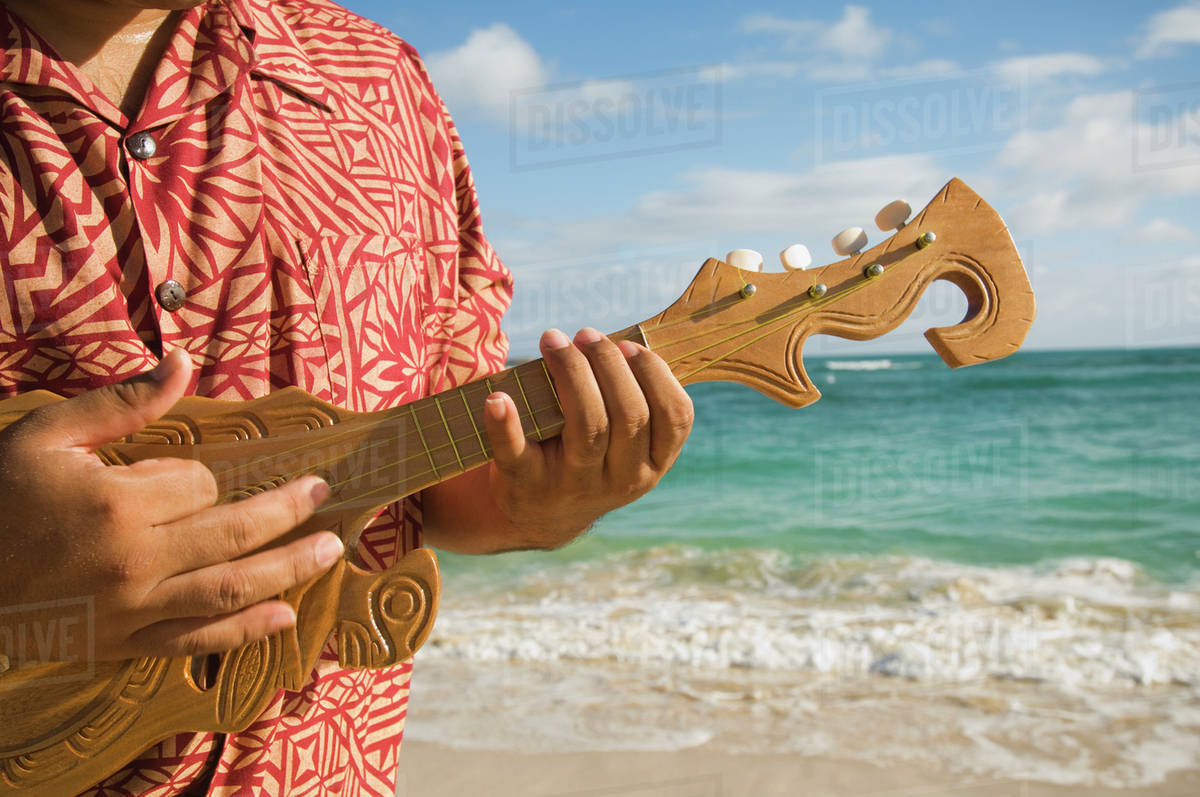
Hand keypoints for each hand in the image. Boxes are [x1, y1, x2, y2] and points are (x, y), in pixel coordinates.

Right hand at [0, 349, 343, 662]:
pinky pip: (196, 641)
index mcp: (117, 502)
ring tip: (331, 549)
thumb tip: (183, 358)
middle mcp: (135, 560)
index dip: (202, 475)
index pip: (198, 484)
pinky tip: (286, 616)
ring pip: (230, 589)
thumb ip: (123, 401)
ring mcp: (132, 609)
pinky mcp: (123, 644)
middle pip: (235, 533)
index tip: (186, 476)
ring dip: (289, 569)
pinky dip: (245, 631)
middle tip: (323, 494)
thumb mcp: (49, 434)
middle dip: (286, 512)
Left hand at [474, 327, 692, 549]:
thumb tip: (619, 341)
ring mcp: (574, 486)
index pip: (673, 416)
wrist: (540, 513)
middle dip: (608, 363)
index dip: (655, 373)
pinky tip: (497, 398)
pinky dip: (506, 424)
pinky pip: (516, 454)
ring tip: (554, 340)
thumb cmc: (588, 455)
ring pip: (588, 427)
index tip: (627, 344)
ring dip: (571, 373)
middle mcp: (621, 480)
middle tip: (586, 334)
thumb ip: (631, 400)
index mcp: (653, 464)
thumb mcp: (624, 445)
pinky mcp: (526, 486)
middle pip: (629, 415)